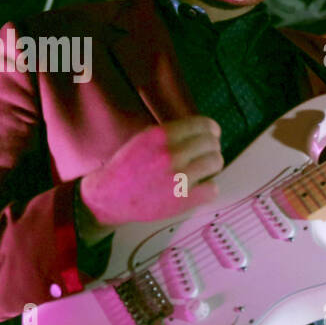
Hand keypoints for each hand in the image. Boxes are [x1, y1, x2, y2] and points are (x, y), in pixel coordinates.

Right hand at [79, 116, 222, 237]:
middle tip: (206, 153)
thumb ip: (171, 134)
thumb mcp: (144, 139)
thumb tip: (203, 130)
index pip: (203, 125)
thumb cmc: (127, 168)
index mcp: (160, 136)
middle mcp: (170, 154)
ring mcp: (178, 178)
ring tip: (203, 170)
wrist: (109, 197)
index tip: (213, 133)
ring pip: (216, 162)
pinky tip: (198, 188)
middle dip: (211, 147)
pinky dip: (208, 188)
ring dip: (212, 165)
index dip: (211, 129)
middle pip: (212, 143)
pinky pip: (213, 188)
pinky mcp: (182, 199)